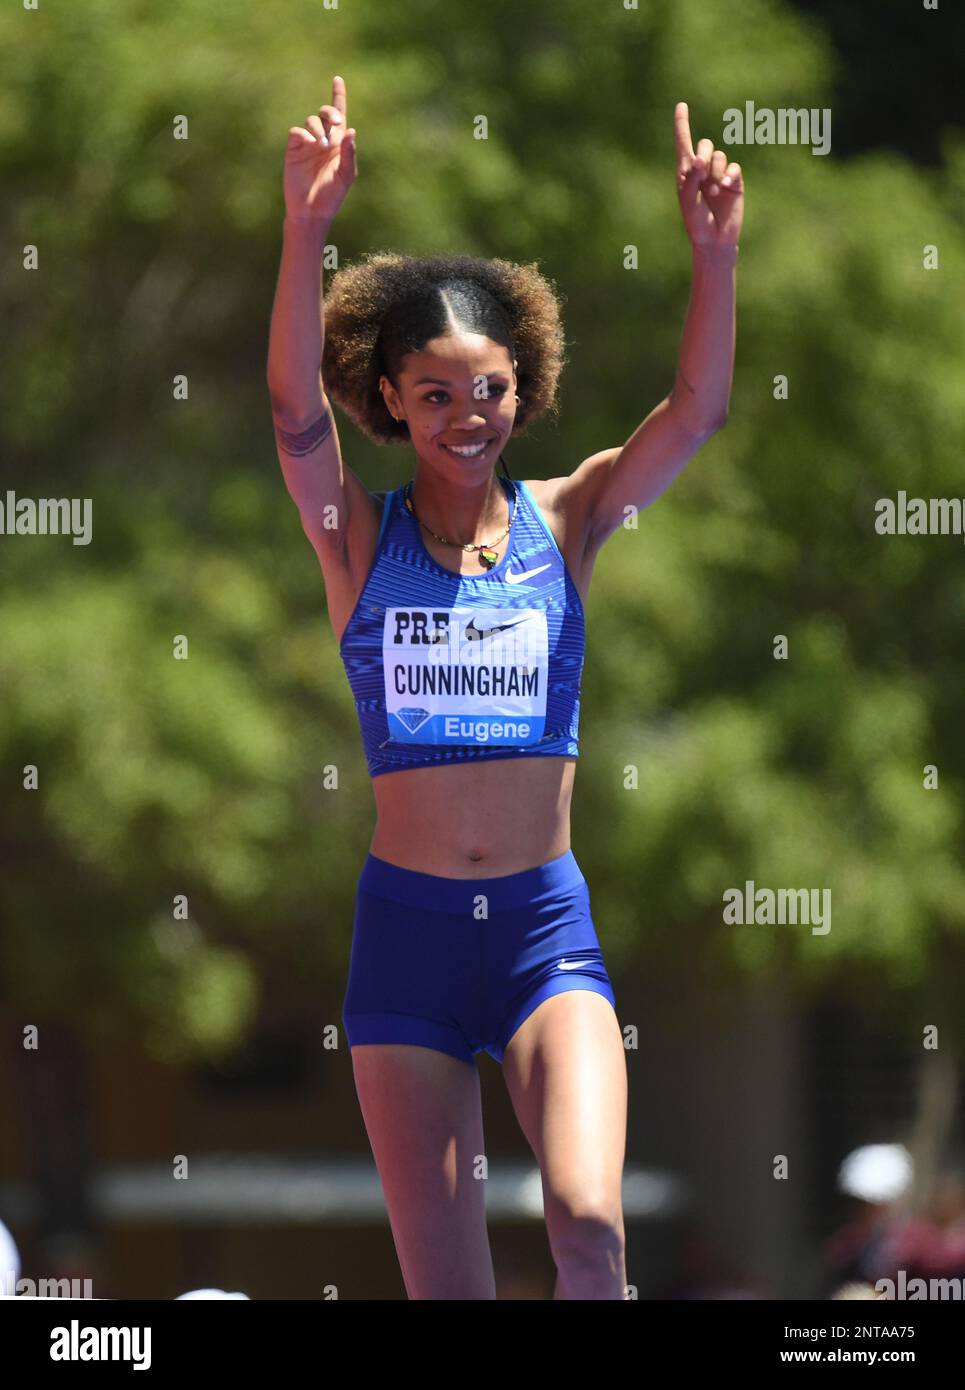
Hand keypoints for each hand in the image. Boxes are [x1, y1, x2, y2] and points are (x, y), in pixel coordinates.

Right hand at [284, 75, 356, 223]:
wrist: (311, 211)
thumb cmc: (332, 196)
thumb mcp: (346, 175)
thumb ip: (349, 153)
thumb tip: (351, 130)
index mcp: (339, 144)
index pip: (340, 115)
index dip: (338, 96)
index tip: (338, 79)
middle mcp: (323, 140)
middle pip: (326, 113)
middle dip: (331, 111)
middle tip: (336, 122)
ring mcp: (308, 144)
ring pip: (312, 120)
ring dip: (319, 128)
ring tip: (322, 145)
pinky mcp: (294, 149)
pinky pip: (297, 131)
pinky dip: (304, 134)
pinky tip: (310, 145)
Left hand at [674, 102, 742, 246]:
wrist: (714, 239)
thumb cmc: (696, 221)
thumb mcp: (688, 200)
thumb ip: (691, 178)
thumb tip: (700, 159)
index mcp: (686, 172)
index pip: (683, 143)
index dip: (682, 124)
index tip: (681, 105)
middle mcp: (702, 169)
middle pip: (704, 144)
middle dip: (703, 154)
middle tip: (700, 173)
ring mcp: (719, 174)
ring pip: (719, 156)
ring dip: (714, 173)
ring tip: (712, 193)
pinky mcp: (734, 181)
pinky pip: (733, 167)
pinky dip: (728, 175)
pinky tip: (724, 187)